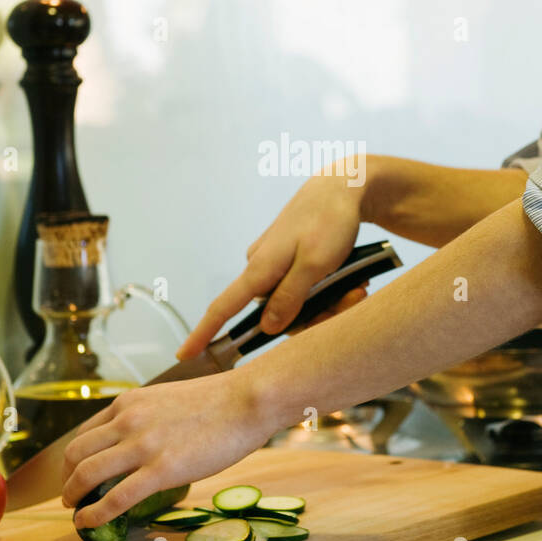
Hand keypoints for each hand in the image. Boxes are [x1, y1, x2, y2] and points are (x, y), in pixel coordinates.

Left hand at [61, 368, 277, 529]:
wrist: (248, 400)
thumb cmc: (219, 401)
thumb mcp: (168, 398)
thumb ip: (146, 417)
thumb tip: (139, 441)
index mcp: (129, 402)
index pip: (85, 432)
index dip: (74, 458)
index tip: (76, 473)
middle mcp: (127, 420)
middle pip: (75, 453)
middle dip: (67, 479)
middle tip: (72, 496)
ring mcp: (142, 445)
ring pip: (86, 475)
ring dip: (74, 497)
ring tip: (77, 511)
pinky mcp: (161, 470)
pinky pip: (115, 498)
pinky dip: (94, 514)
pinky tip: (89, 522)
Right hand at [175, 160, 367, 359]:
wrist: (342, 186)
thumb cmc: (329, 221)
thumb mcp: (315, 264)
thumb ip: (289, 297)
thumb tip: (267, 328)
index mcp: (260, 269)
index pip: (223, 307)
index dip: (203, 333)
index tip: (184, 354)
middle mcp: (261, 268)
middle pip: (277, 315)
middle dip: (316, 315)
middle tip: (352, 298)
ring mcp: (274, 264)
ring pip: (296, 303)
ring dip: (329, 302)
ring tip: (357, 287)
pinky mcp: (288, 260)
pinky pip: (303, 289)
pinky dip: (328, 290)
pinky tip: (351, 280)